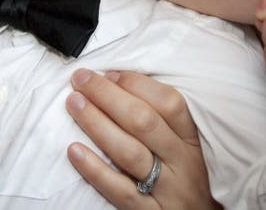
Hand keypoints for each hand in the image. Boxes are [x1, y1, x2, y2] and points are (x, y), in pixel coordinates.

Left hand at [66, 69, 218, 209]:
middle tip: (81, 79)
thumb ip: (160, 119)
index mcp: (191, 140)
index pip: (169, 103)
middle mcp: (182, 163)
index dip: (137, 84)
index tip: (109, 73)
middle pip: (144, 122)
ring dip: (97, 124)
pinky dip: (94, 170)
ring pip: (129, 153)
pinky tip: (74, 151)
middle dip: (108, 96)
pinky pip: (119, 192)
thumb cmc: (184, 177)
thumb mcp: (184, 146)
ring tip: (74, 103)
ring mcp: (166, 190)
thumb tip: (117, 81)